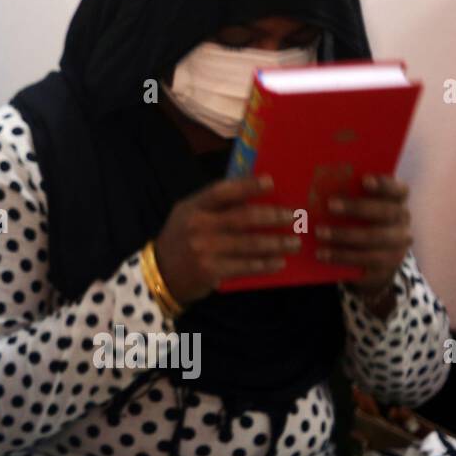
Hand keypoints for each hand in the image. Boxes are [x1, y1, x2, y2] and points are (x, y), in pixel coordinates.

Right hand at [153, 175, 301, 305]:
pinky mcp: (211, 271)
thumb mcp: (189, 215)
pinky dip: (265, 264)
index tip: (271, 182)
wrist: (160, 273)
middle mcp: (198, 226)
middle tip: (294, 216)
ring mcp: (204, 249)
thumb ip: (214, 205)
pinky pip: (245, 266)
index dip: (247, 185)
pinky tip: (279, 262)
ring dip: (276, 242)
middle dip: (273, 216)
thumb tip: (252, 194)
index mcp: (193, 207)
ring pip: (249, 244)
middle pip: (242, 217)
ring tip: (294, 241)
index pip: (222, 191)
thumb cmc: (181, 239)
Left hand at [317, 174, 411, 297]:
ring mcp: (398, 244)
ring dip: (344, 235)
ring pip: (374, 238)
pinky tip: (322, 254)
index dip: (384, 185)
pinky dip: (341, 256)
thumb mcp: (357, 206)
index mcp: (397, 201)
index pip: (398, 190)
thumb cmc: (358, 221)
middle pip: (385, 212)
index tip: (364, 179)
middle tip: (330, 204)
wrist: (372, 260)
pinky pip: (365, 261)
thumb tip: (317, 184)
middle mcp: (402, 221)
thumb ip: (348, 195)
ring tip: (319, 232)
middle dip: (357, 208)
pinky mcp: (387, 265)